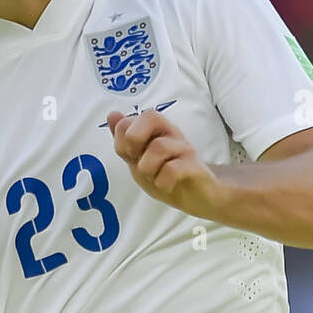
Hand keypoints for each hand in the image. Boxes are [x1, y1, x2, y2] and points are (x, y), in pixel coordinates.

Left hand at [107, 109, 222, 219]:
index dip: (122, 135)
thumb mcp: (140, 159)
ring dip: (147, 168)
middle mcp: (171, 135)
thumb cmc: (168, 176)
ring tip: (153, 178)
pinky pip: (173, 168)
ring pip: (159, 146)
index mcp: (156, 131)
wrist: (200, 197)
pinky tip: (165, 185)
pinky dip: (162, 180)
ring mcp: (184, 150)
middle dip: (134, 140)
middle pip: (150, 116)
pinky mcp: (195, 168)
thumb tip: (112, 115)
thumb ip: (126, 139)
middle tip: (138, 160)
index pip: (133, 117)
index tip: (129, 154)